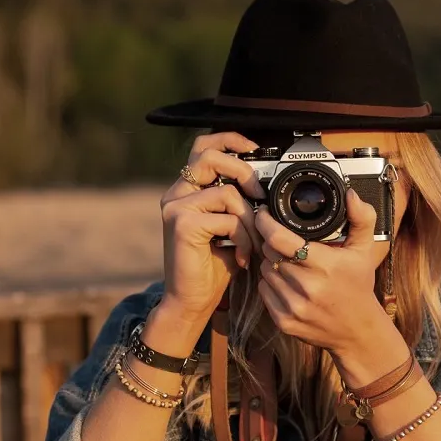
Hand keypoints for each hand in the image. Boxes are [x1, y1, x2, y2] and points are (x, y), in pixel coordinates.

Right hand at [159, 132, 265, 323]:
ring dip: (249, 219)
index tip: (253, 147)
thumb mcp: (231, 228)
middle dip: (243, 172)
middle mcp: (176, 194)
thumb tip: (265, 188)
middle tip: (258, 196)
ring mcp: (176, 208)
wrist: (192, 301)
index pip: (202, 147)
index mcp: (186, 191)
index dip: (228, 140)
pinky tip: (242, 256)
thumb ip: (240, 204)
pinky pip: (227, 218)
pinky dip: (243, 238)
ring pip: (227, 192)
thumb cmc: (213, 266)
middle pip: (210, 157)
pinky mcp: (182, 224)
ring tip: (252, 243)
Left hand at [255, 188, 396, 360]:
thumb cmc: (358, 287)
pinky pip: (264, 291)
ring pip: (265, 271)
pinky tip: (287, 281)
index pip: (280, 239)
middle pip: (269, 253)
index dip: (266, 222)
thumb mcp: (364, 250)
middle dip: (272, 242)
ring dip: (272, 262)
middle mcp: (308, 287)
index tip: (265, 213)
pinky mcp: (284, 322)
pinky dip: (271, 283)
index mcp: (326, 265)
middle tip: (282, 240)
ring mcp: (294, 306)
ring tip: (289, 262)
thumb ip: (361, 218)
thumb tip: (350, 195)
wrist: (358, 332)